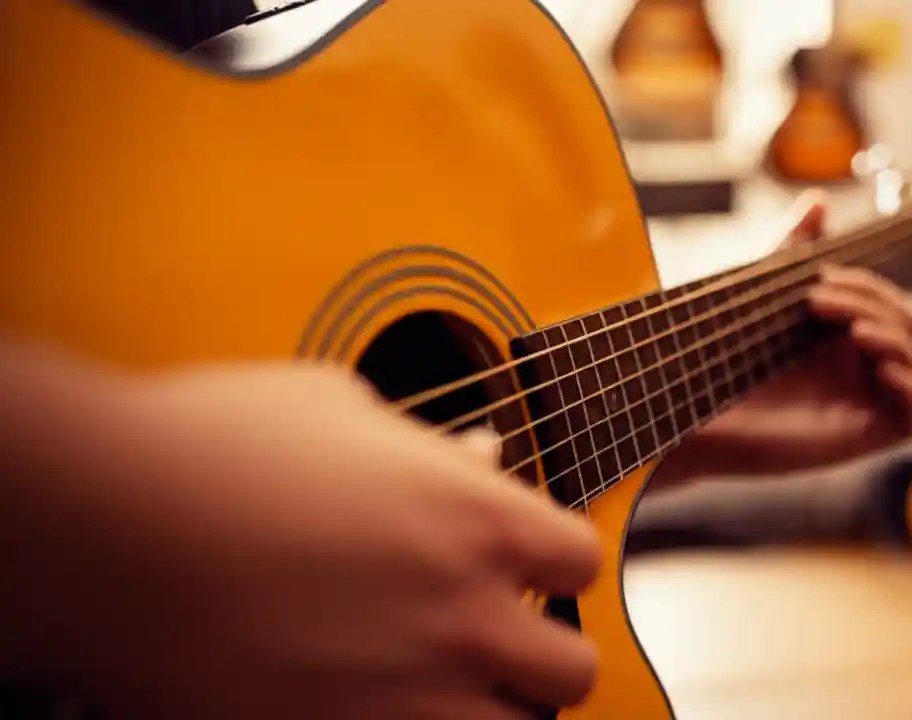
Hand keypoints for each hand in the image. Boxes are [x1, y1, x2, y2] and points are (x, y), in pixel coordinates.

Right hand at [1, 360, 599, 718]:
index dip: (554, 560)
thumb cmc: (209, 446)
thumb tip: (479, 454)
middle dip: (543, 656)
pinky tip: (377, 703)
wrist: (99, 527)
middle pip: (570, 671)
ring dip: (492, 711)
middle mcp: (460, 613)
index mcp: (475, 518)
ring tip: (446, 685)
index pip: (579, 561)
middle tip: (497, 639)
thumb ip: (426, 444)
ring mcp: (405, 692)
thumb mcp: (334, 407)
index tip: (526, 562)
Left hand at [663, 198, 911, 477]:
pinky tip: (877, 365)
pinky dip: (909, 384)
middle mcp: (860, 368)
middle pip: (909, 323)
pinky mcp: (866, 438)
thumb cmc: (721, 354)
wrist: (693, 410)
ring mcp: (866, 403)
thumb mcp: (763, 291)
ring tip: (853, 334)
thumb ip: (792, 247)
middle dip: (875, 303)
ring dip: (893, 337)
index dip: (865, 284)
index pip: (886, 300)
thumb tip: (817, 201)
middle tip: (818, 301)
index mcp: (843, 334)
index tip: (817, 279)